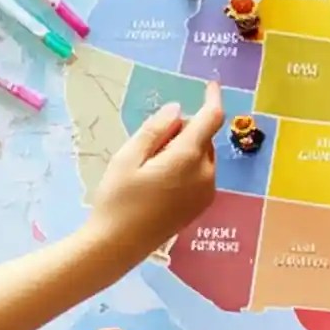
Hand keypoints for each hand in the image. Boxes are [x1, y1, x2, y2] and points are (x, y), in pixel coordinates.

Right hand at [87, 83, 224, 260]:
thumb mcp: (128, 157)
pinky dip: (187, 167)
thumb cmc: (118, 199)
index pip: (210, 119)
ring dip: (185, 150)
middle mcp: (205, 174)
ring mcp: (207, 192)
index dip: (212, 98)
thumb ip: (155, 130)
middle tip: (149, 146)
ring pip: (202, 156)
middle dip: (184, 131)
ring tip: (150, 168)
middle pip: (203, 138)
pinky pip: (201, 173)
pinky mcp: (202, 205)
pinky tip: (160, 182)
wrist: (118, 246)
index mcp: (188, 158)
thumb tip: (177, 110)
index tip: (210, 84)